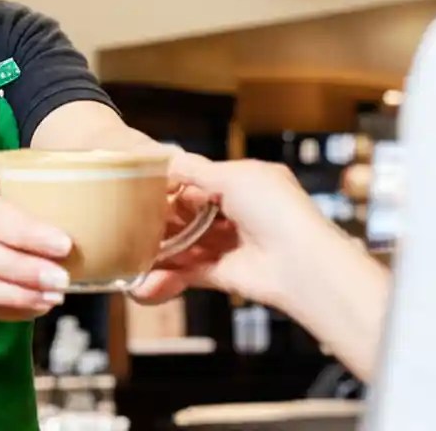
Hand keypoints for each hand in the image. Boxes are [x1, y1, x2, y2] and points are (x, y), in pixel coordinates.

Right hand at [132, 154, 332, 307]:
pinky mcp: (225, 274)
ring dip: (164, 244)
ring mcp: (233, 245)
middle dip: (165, 216)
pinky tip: (146, 270)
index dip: (175, 185)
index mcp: (248, 184)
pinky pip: (190, 270)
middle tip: (134, 217)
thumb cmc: (274, 210)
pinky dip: (169, 271)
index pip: (203, 182)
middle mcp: (241, 214)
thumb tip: (165, 162)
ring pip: (189, 242)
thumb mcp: (233, 176)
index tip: (145, 188)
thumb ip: (194, 170)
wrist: (300, 263)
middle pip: (192, 214)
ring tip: (134, 243)